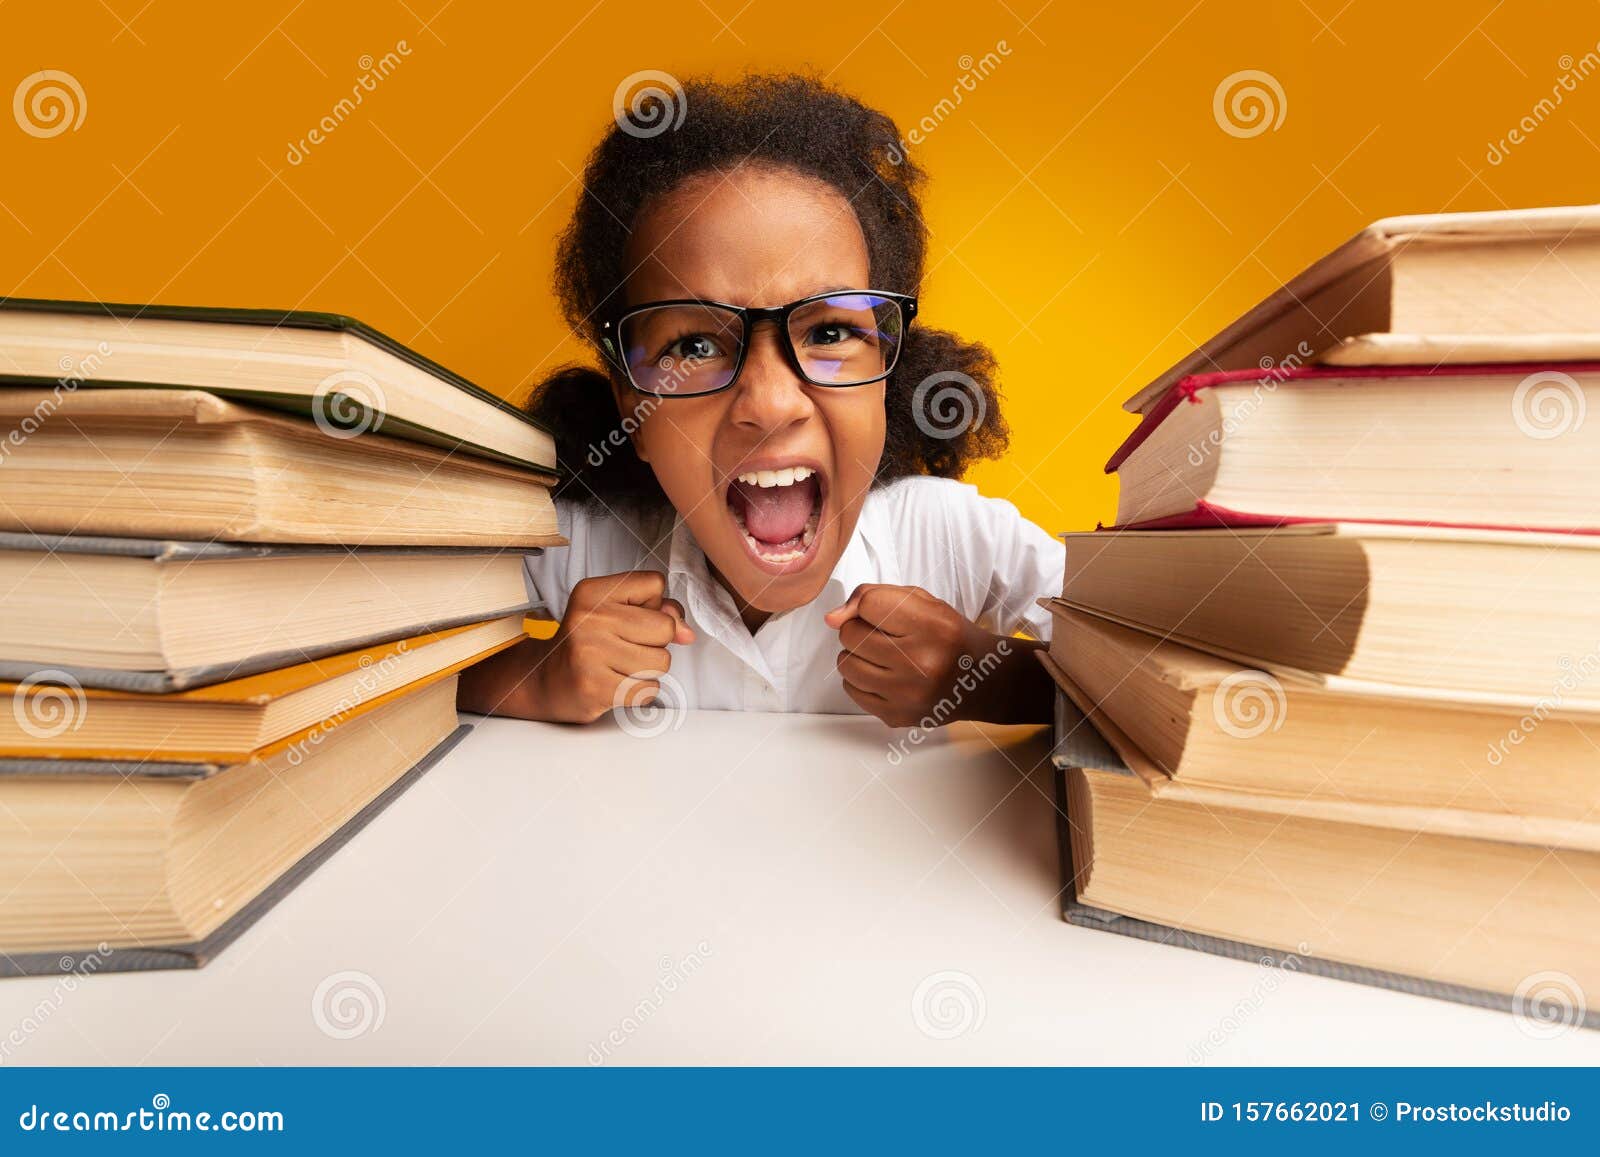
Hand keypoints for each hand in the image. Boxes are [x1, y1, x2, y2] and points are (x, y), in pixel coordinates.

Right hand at [535, 570, 694, 723]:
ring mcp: (591, 654)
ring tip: (621, 666)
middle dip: (656, 641)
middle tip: (626, 646)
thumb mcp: (615, 612)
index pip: (655, 584)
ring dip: (649, 669)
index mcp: (593, 592)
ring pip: (661, 662)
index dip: (653, 604)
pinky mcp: (597, 688)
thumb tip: (687, 634)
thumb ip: (658, 611)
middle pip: (665, 627)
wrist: (546, 680)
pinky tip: (617, 683)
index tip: (629, 617)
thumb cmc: (588, 643)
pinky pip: (648, 689)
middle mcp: (589, 619)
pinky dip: (639, 691)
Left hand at [824, 584, 1009, 727]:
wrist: (981, 680)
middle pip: (852, 634)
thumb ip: (875, 597)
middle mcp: (920, 662)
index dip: (868, 605)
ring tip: (879, 655)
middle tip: (881, 635)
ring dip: (855, 655)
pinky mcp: (897, 716)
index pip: (869, 603)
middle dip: (859, 629)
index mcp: (932, 626)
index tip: (881, 613)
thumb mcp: (923, 603)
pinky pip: (852, 690)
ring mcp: (907, 694)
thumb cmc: (947, 637)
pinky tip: (882, 675)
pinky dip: (859, 679)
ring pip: (846, 664)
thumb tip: (832, 618)